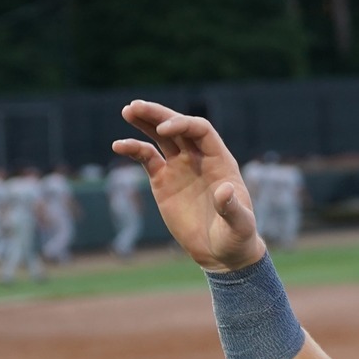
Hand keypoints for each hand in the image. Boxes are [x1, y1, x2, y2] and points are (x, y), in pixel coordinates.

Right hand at [113, 101, 265, 271]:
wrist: (220, 252)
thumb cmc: (236, 236)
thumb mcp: (239, 225)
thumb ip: (232, 208)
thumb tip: (224, 190)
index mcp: (220, 160)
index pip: (200, 130)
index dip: (182, 125)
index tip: (162, 131)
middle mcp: (199, 158)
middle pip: (178, 127)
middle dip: (159, 115)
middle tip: (136, 106)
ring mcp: (180, 167)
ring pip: (160, 137)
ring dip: (145, 122)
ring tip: (127, 110)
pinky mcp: (163, 181)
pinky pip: (147, 159)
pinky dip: (134, 150)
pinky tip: (118, 145)